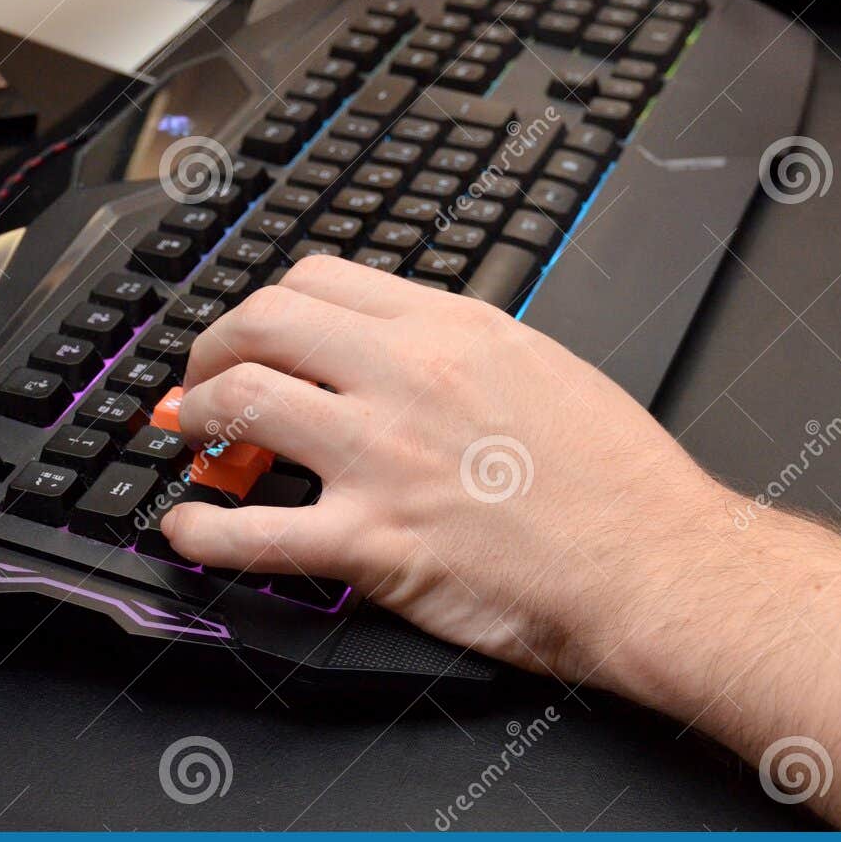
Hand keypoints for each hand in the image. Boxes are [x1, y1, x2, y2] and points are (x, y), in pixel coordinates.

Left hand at [160, 256, 733, 684]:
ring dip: (201, 419)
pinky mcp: (375, 543)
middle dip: (216, 346)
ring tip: (198, 438)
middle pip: (264, 323)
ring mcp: (384, 457)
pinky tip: (187, 531)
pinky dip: (201, 531)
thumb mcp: (548, 369)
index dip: (272, 303)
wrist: (653, 561)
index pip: (323, 279)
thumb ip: (468, 350)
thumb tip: (408, 352)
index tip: (262, 332)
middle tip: (209, 377)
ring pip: (244, 405)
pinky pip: (252, 534)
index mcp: (455, 329)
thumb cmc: (621, 479)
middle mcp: (409, 378)